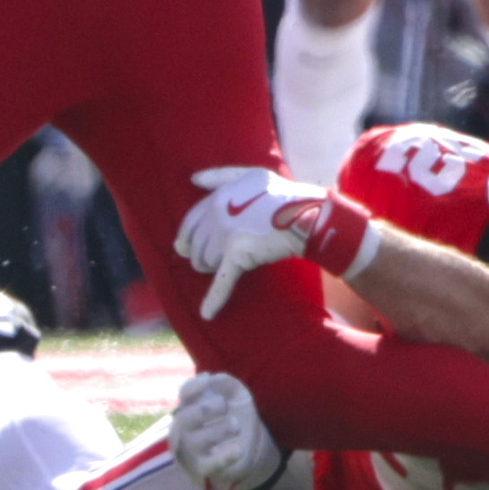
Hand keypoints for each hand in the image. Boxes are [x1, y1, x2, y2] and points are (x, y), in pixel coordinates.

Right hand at [170, 373, 281, 489]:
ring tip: (235, 425)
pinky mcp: (204, 471)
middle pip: (184, 419)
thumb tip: (213, 379)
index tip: (208, 380)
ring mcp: (191, 452)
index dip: (193, 387)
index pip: (184, 395)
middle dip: (205, 409)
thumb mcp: (235, 395)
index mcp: (189, 408)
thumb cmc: (236, 416)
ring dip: (216, 430)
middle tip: (224, 405)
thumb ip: (225, 383)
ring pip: (193, 443)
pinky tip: (238, 450)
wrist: (251, 448)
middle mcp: (184, 430)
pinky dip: (222, 457)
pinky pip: (207, 466)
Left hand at [174, 166, 377, 319]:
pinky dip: (214, 299)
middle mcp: (217, 215)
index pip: (190, 222)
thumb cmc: (279, 194)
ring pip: (205, 261)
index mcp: (217, 198)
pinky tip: (207, 314)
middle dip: (199, 254)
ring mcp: (226, 236)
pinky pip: (221, 280)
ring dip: (210, 268)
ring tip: (222, 268)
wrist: (303, 214)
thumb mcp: (249, 175)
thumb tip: (193, 179)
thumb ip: (219, 175)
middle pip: (195, 245)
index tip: (185, 246)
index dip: (187, 237)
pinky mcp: (238, 256)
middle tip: (210, 259)